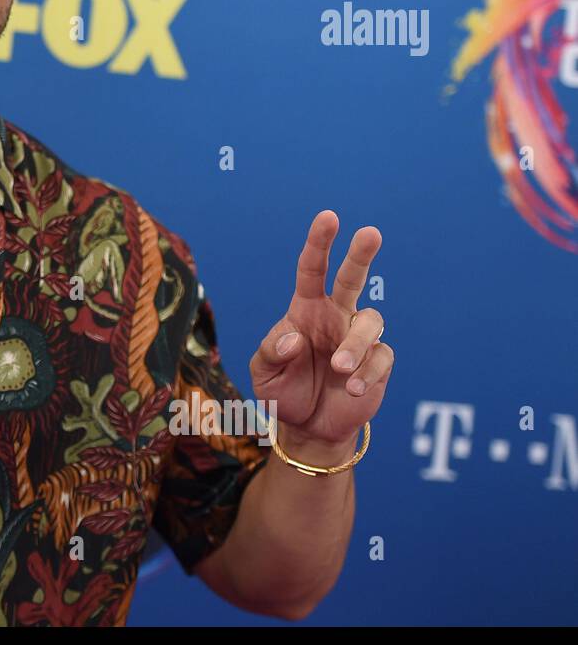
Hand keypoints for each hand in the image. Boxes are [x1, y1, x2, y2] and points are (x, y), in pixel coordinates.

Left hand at [248, 210, 393, 455]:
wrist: (307, 426)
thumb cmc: (282, 390)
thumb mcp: (263, 371)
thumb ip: (271, 351)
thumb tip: (295, 336)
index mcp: (306, 309)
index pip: (312, 269)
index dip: (319, 243)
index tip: (328, 217)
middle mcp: (335, 316)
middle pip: (352, 277)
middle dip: (361, 253)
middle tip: (370, 232)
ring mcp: (358, 338)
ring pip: (370, 321)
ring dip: (355, 345)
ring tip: (338, 370)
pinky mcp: (378, 363)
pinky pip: (382, 357)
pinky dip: (367, 372)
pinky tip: (352, 388)